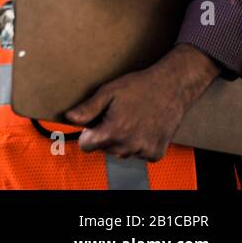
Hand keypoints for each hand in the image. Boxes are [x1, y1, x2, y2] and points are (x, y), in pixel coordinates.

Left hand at [64, 43, 220, 160]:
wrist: (171, 87)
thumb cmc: (139, 87)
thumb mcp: (108, 92)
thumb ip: (87, 109)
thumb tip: (70, 118)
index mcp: (113, 131)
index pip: (86, 146)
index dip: (86, 134)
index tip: (93, 124)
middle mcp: (129, 145)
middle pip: (103, 149)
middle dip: (104, 136)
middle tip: (114, 117)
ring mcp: (144, 150)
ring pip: (120, 153)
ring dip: (121, 141)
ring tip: (129, 121)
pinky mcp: (157, 153)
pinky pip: (139, 155)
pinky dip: (138, 145)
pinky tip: (141, 129)